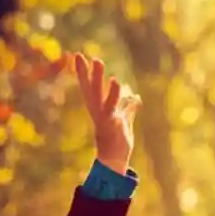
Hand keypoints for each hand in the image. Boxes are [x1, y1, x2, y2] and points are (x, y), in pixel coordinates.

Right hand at [73, 53, 139, 173]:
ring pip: (97, 93)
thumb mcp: (125, 121)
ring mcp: (103, 116)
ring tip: (97, 61)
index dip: (86, 74)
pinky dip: (112, 93)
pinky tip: (115, 80)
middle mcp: (98, 111)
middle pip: (90, 88)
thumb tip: (135, 97)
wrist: (115, 160)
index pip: (91, 88)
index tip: (79, 58)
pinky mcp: (110, 122)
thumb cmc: (118, 142)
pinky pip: (110, 105)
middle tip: (81, 55)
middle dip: (85, 72)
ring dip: (97, 77)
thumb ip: (129, 108)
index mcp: (100, 109)